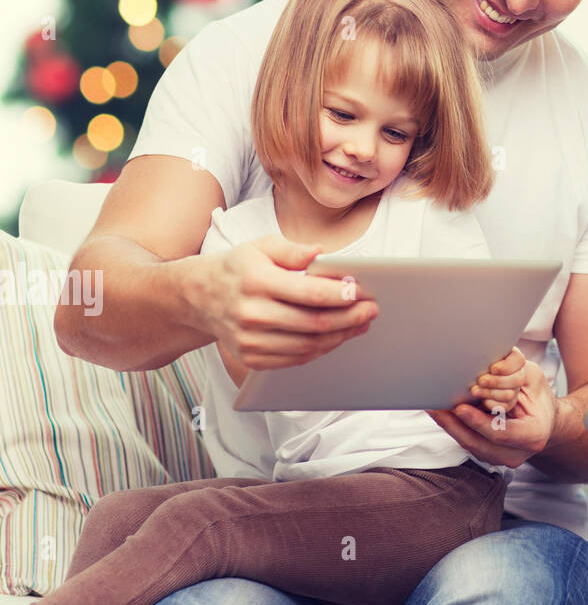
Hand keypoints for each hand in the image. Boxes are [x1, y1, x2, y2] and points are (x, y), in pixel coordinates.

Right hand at [198, 233, 377, 374]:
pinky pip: (294, 358)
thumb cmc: (237, 267)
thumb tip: (320, 253)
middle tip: (371, 310)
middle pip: (313, 323)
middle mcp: (251, 314)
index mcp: (257, 281)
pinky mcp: (250, 357)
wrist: (198, 297)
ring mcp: (249, 340)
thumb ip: (292, 249)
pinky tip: (336, 337)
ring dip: (340, 337)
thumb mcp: (260, 246)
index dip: (341, 295)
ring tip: (360, 324)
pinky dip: (319, 349)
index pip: (309, 294)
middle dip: (349, 318)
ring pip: (307, 345)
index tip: (362, 292)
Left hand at [428, 357, 557, 467]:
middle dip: (454, 425)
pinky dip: (453, 428)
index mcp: (534, 434)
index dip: (479, 421)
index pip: (501, 432)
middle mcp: (518, 453)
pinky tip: (441, 414)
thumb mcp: (533, 377)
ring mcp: (502, 458)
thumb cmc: (537, 395)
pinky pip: (467, 443)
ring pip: (469, 446)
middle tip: (436, 407)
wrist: (545, 418)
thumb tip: (490, 366)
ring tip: (433, 409)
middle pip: (479, 444)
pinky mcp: (490, 456)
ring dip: (449, 427)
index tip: (459, 408)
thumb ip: (514, 372)